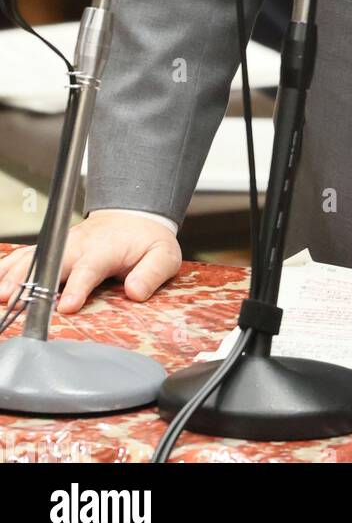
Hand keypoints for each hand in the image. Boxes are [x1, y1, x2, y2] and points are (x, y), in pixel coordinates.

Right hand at [0, 213, 180, 314]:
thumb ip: (152, 273)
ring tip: (1, 294)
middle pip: (52, 262)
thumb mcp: (164, 255)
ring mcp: (64, 245)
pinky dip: (9, 266)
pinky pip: (27, 255)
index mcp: (106, 249)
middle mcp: (80, 245)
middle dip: (32, 281)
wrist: (134, 215)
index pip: (89, 268)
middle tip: (14, 299)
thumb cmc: (147, 240)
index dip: (77, 287)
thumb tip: (135, 292)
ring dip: (15, 274)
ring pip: (34, 257)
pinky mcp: (54, 248)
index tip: (68, 306)